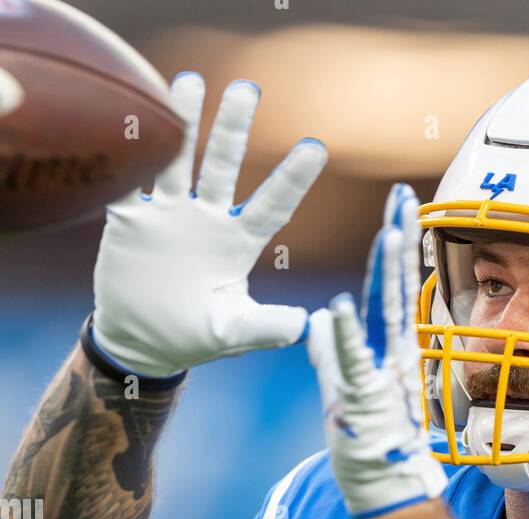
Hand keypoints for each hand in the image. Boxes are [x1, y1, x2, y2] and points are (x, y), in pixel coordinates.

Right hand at [92, 72, 326, 377]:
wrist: (140, 341)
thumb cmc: (193, 336)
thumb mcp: (232, 332)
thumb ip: (266, 327)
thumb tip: (306, 326)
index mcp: (238, 243)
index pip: (271, 205)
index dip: (292, 178)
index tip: (316, 148)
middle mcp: (207, 218)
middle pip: (224, 164)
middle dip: (234, 128)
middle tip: (248, 88)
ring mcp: (168, 213)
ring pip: (178, 160)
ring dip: (184, 123)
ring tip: (190, 82)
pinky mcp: (131, 218)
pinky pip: (129, 179)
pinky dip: (129, 152)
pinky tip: (131, 115)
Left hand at [306, 187, 446, 518]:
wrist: (381, 487)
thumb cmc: (365, 444)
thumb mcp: (340, 388)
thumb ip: (331, 351)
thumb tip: (321, 317)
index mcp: (386, 348)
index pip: (388, 288)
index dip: (391, 247)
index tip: (397, 209)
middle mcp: (392, 354)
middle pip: (395, 286)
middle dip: (399, 239)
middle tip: (406, 195)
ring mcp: (382, 373)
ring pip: (386, 313)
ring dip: (387, 272)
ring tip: (390, 230)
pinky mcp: (365, 397)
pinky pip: (354, 360)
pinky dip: (347, 335)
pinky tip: (341, 304)